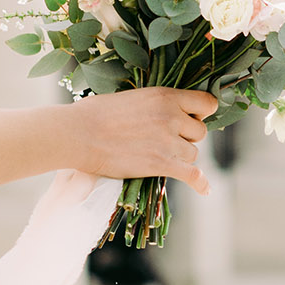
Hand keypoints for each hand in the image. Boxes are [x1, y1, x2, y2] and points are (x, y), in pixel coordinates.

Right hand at [67, 86, 218, 196]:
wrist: (79, 133)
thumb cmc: (96, 113)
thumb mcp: (133, 97)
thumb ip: (155, 105)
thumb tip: (164, 113)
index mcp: (165, 96)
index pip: (206, 103)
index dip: (201, 113)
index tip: (191, 118)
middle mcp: (172, 116)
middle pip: (200, 132)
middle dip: (187, 137)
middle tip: (166, 140)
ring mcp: (168, 141)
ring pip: (193, 153)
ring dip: (181, 157)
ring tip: (159, 156)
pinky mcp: (161, 163)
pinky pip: (192, 174)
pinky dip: (200, 182)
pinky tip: (204, 188)